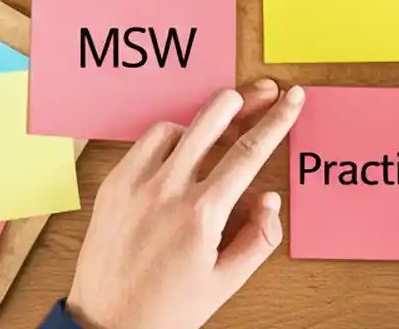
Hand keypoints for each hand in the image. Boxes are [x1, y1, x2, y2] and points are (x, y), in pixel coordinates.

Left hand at [67, 80, 305, 328]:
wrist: (106, 325)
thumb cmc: (167, 309)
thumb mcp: (226, 281)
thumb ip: (259, 237)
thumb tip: (270, 198)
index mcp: (201, 214)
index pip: (249, 152)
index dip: (277, 120)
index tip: (292, 98)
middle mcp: (167, 191)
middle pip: (212, 119)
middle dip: (244, 100)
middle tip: (263, 93)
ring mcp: (135, 184)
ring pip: (178, 126)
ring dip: (204, 124)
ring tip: (220, 137)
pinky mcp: (113, 184)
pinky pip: (146, 142)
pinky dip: (169, 139)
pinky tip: (181, 154)